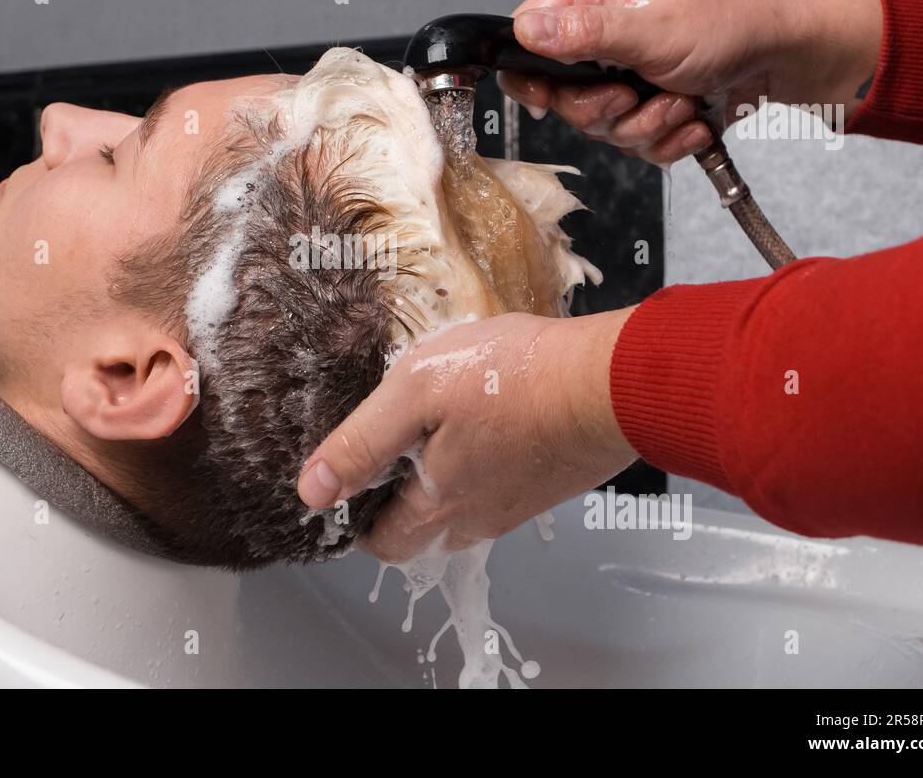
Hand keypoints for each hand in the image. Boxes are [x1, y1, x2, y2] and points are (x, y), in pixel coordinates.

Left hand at [296, 310, 638, 562]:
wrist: (610, 381)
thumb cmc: (518, 380)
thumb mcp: (415, 392)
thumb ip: (361, 442)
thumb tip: (312, 489)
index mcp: (439, 507)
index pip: (382, 544)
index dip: (357, 516)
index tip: (351, 481)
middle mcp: (480, 519)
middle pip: (422, 533)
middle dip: (397, 503)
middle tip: (390, 453)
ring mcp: (519, 503)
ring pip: (464, 510)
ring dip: (442, 481)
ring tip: (436, 428)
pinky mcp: (550, 480)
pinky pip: (502, 485)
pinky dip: (484, 463)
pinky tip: (486, 418)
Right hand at [501, 0, 881, 163]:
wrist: (787, 56)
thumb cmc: (733, 22)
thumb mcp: (652, 28)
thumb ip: (584, 32)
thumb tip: (525, 29)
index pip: (528, 35)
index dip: (530, 73)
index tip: (548, 96)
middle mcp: (603, 36)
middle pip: (561, 96)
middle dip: (605, 110)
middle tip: (634, 96)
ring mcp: (625, 74)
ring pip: (600, 126)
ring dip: (645, 126)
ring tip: (680, 102)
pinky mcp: (647, 106)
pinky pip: (634, 143)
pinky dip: (667, 139)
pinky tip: (692, 117)